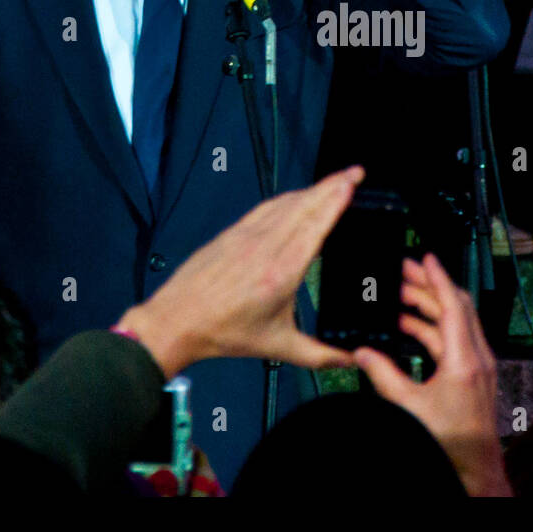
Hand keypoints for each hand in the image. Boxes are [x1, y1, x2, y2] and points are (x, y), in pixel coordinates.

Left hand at [113, 167, 365, 377]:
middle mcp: (266, 247)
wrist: (178, 320)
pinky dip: (287, 198)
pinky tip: (297, 196)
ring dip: (312, 189)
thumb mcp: (278, 347)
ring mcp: (248, 236)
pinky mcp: (233, 233)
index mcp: (281, 272)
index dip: (335, 201)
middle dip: (332, 185)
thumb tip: (351, 359)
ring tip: (334, 181)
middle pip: (305, 206)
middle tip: (355, 173)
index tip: (351, 183)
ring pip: (286, 203)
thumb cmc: (224, 333)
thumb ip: (320, 355)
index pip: (315, 226)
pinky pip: (266, 207)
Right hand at [354, 254, 510, 496]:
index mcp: (464, 360)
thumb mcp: (409, 406)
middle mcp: (477, 357)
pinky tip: (411, 328)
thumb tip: (363, 353)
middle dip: (430, 286)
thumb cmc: (451, 443)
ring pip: (456, 322)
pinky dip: (433, 329)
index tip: (425, 257)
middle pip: (456, 307)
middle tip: (405, 271)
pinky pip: (455, 340)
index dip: (437, 277)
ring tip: (402, 297)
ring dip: (430, 307)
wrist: (475, 469)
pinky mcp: (475, 375)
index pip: (453, 304)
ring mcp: (479, 365)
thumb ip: (383, 375)